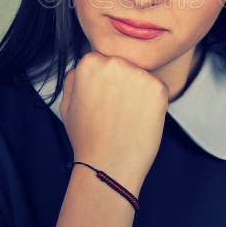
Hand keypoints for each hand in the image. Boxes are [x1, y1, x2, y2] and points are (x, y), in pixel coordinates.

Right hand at [59, 51, 169, 193]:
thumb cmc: (87, 139)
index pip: (105, 61)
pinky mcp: (158, 87)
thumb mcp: (67, 104)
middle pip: (125, 65)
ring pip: (142, 77)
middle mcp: (115, 62)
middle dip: (123, 84)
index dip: (106, 84)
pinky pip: (158, 89)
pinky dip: (153, 103)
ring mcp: (138, 73)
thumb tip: (83, 68)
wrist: (108, 165)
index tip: (104, 101)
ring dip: (138, 93)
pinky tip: (140, 120)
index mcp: (90, 62)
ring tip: (127, 118)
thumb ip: (74, 79)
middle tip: (117, 112)